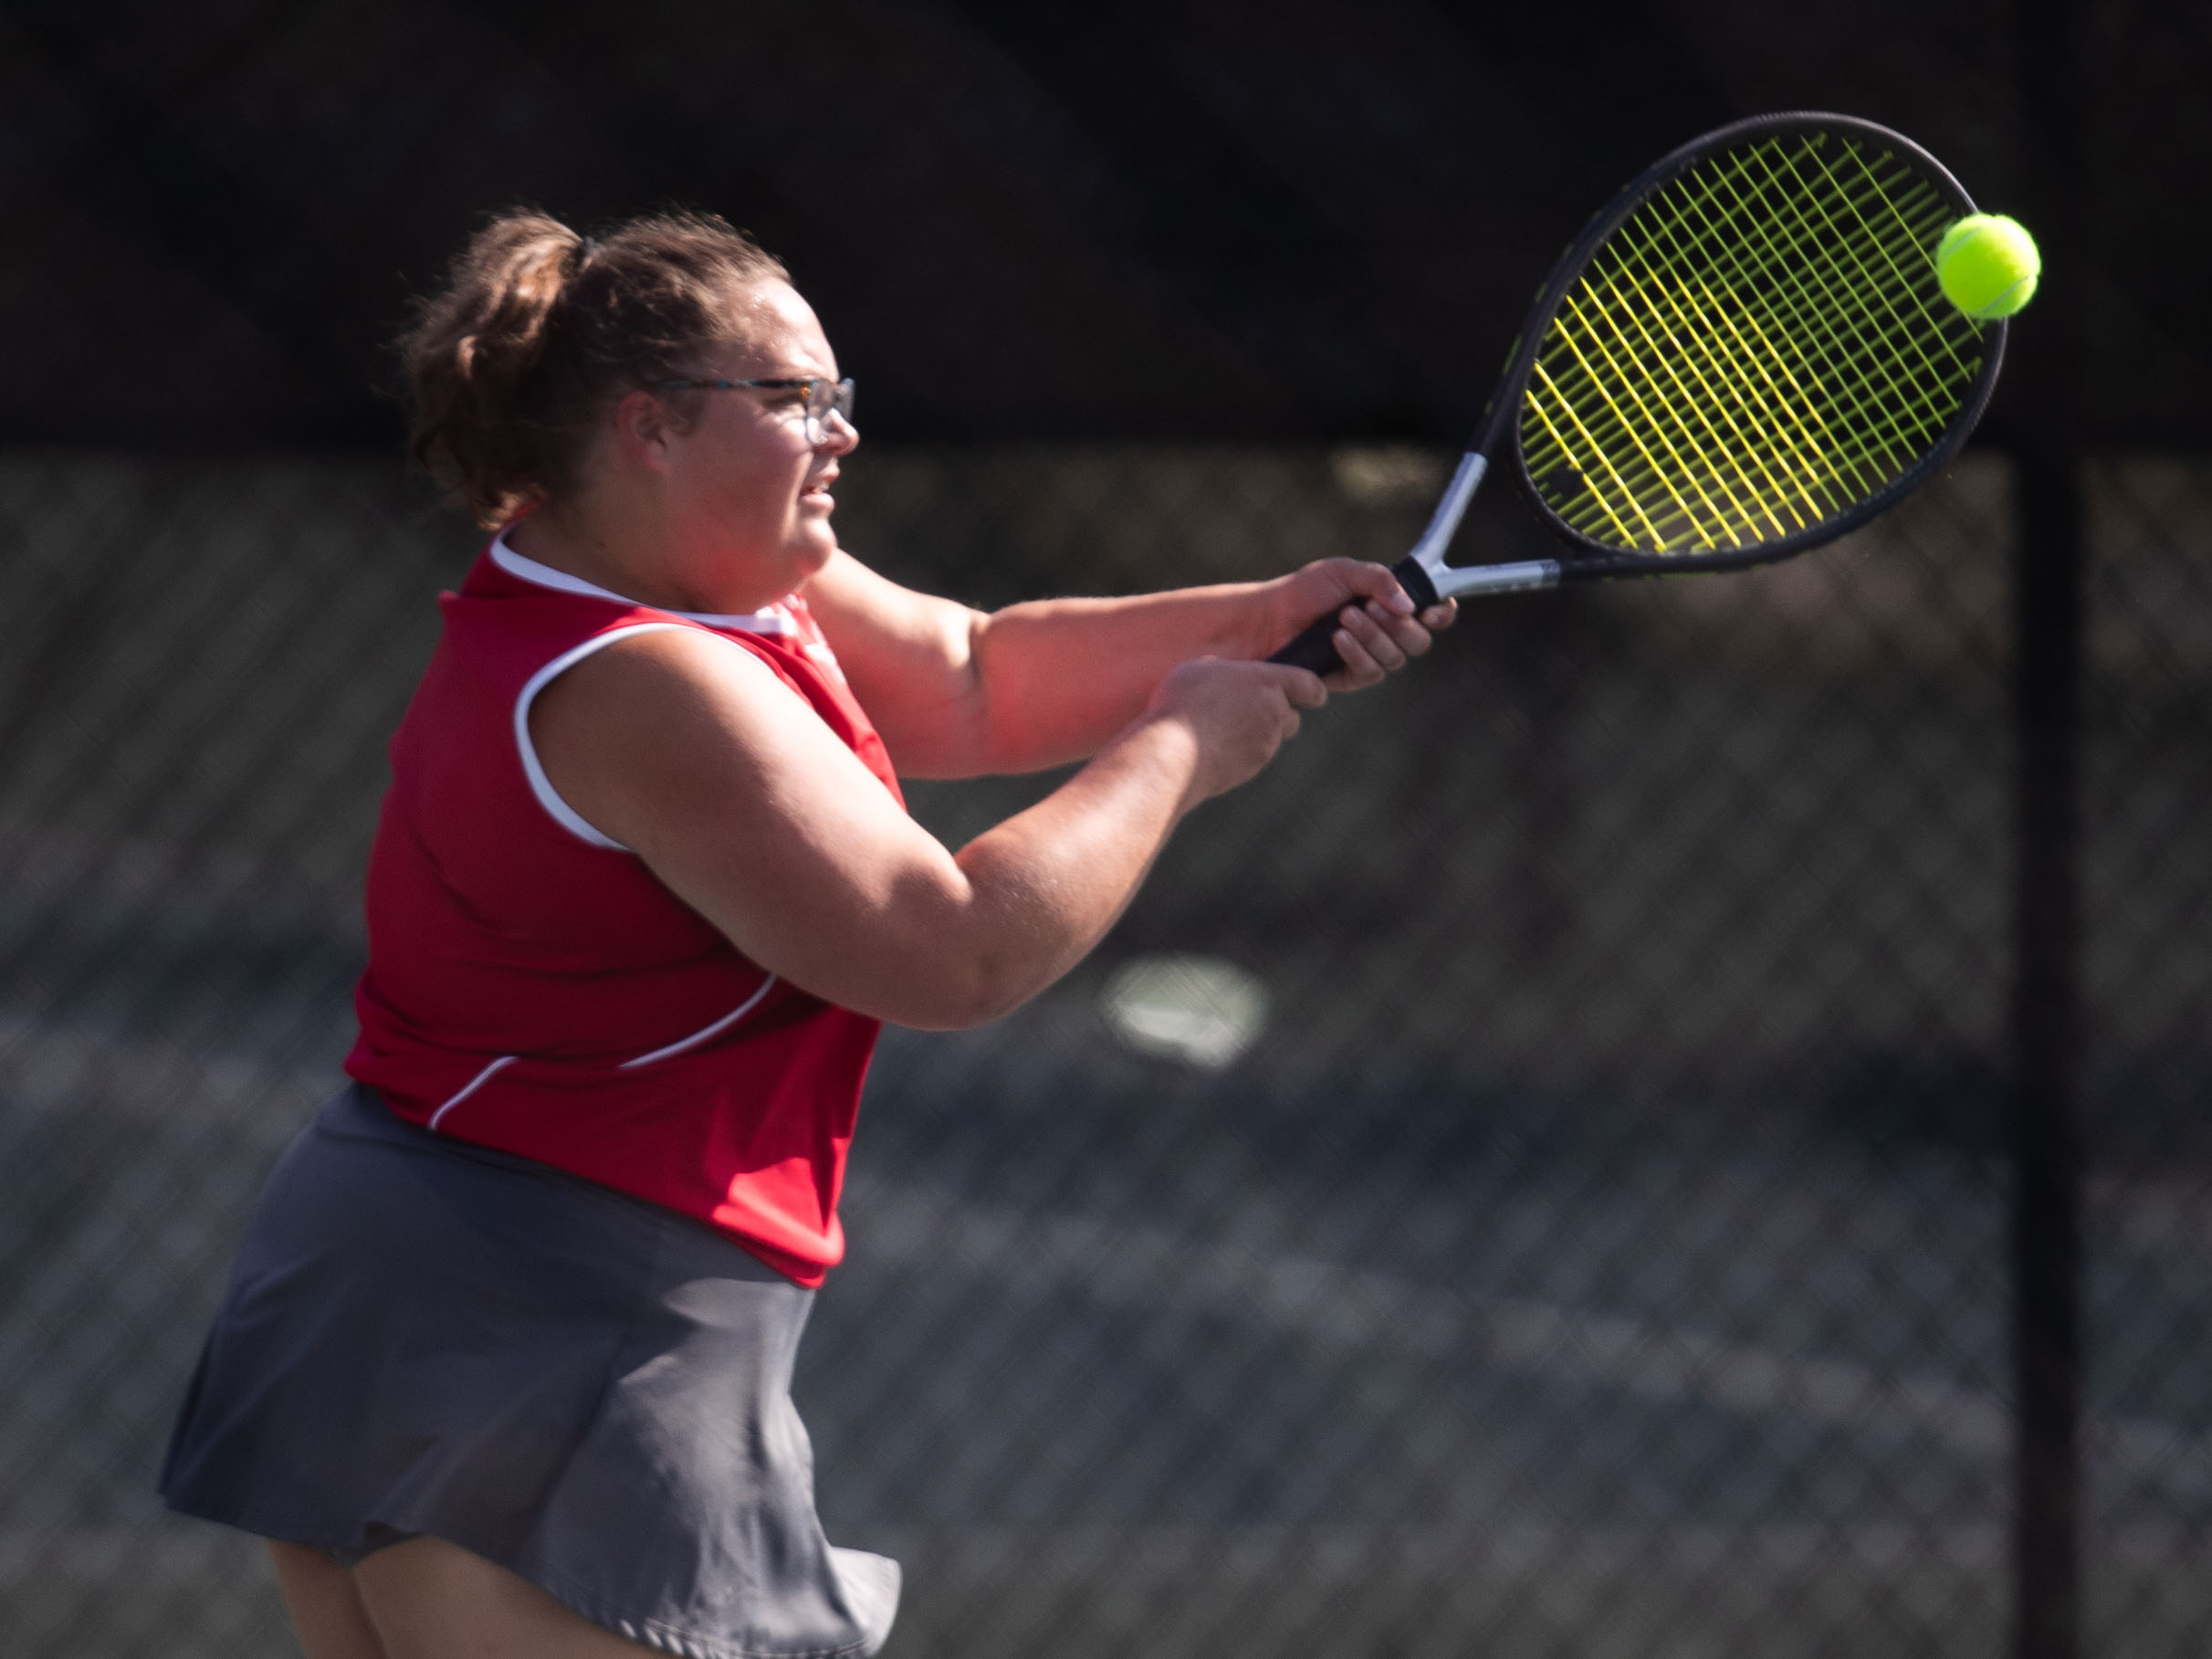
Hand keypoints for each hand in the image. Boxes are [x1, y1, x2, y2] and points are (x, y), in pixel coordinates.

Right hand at [1145, 657, 1327, 804]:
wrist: (1173, 754)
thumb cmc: (1183, 705)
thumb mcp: (1197, 670)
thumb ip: (1221, 670)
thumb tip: (1222, 672)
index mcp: (1267, 683)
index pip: (1310, 686)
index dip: (1312, 691)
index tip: (1311, 694)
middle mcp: (1274, 715)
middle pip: (1291, 717)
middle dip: (1276, 715)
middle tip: (1245, 710)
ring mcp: (1264, 747)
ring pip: (1270, 740)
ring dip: (1253, 735)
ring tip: (1217, 729)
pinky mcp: (1250, 770)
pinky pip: (1251, 759)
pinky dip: (1237, 754)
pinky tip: (1210, 749)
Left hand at [1266, 558, 1457, 687]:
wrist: (1267, 619)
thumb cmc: (1303, 592)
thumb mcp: (1342, 572)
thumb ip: (1379, 579)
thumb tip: (1407, 605)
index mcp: (1390, 603)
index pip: (1432, 612)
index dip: (1441, 613)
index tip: (1432, 610)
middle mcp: (1386, 632)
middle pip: (1419, 641)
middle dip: (1398, 626)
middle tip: (1370, 608)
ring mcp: (1370, 656)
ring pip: (1396, 658)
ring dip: (1373, 636)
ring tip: (1344, 618)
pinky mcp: (1350, 677)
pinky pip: (1370, 673)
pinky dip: (1357, 654)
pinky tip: (1337, 640)